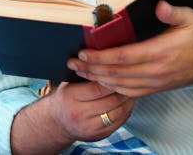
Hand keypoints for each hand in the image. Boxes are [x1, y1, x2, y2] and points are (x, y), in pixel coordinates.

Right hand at [11, 80, 134, 153]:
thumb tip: (103, 58)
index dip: (112, 79)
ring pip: (118, 112)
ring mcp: (90, 127)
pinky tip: (129, 102)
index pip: (97, 87)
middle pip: (111, 101)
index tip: (122, 71)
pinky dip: (127, 111)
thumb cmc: (66, 97)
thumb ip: (84, 73)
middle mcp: (79, 113)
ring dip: (129, 100)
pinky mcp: (99, 136)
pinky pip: (120, 122)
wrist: (58, 122)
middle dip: (125, 89)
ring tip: (134, 89)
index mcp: (71, 96)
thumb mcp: (69, 83)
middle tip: (134, 80)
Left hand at [67, 1, 192, 96]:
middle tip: (72, 64)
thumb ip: (172, 12)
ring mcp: (159, 81)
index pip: (122, 57)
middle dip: (91, 69)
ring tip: (81, 73)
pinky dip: (115, 89)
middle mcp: (157, 71)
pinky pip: (133, 92)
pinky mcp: (161, 86)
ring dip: (99, 79)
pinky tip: (104, 82)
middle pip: (117, 74)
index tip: (83, 52)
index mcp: (160, 53)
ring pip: (122, 85)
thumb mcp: (189, 17)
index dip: (100, 57)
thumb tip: (160, 6)